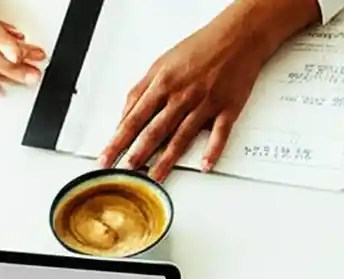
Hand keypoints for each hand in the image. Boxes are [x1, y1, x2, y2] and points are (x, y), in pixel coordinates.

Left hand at [98, 0, 317, 181]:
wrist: (237, 37)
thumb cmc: (199, 49)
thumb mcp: (162, 64)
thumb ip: (142, 90)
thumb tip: (125, 116)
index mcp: (163, 84)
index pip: (133, 117)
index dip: (118, 139)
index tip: (107, 156)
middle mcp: (182, 96)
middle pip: (155, 130)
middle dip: (137, 153)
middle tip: (125, 171)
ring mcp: (205, 103)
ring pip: (182, 137)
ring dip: (167, 160)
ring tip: (154, 177)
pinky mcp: (227, 108)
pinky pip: (219, 134)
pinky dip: (212, 151)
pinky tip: (204, 166)